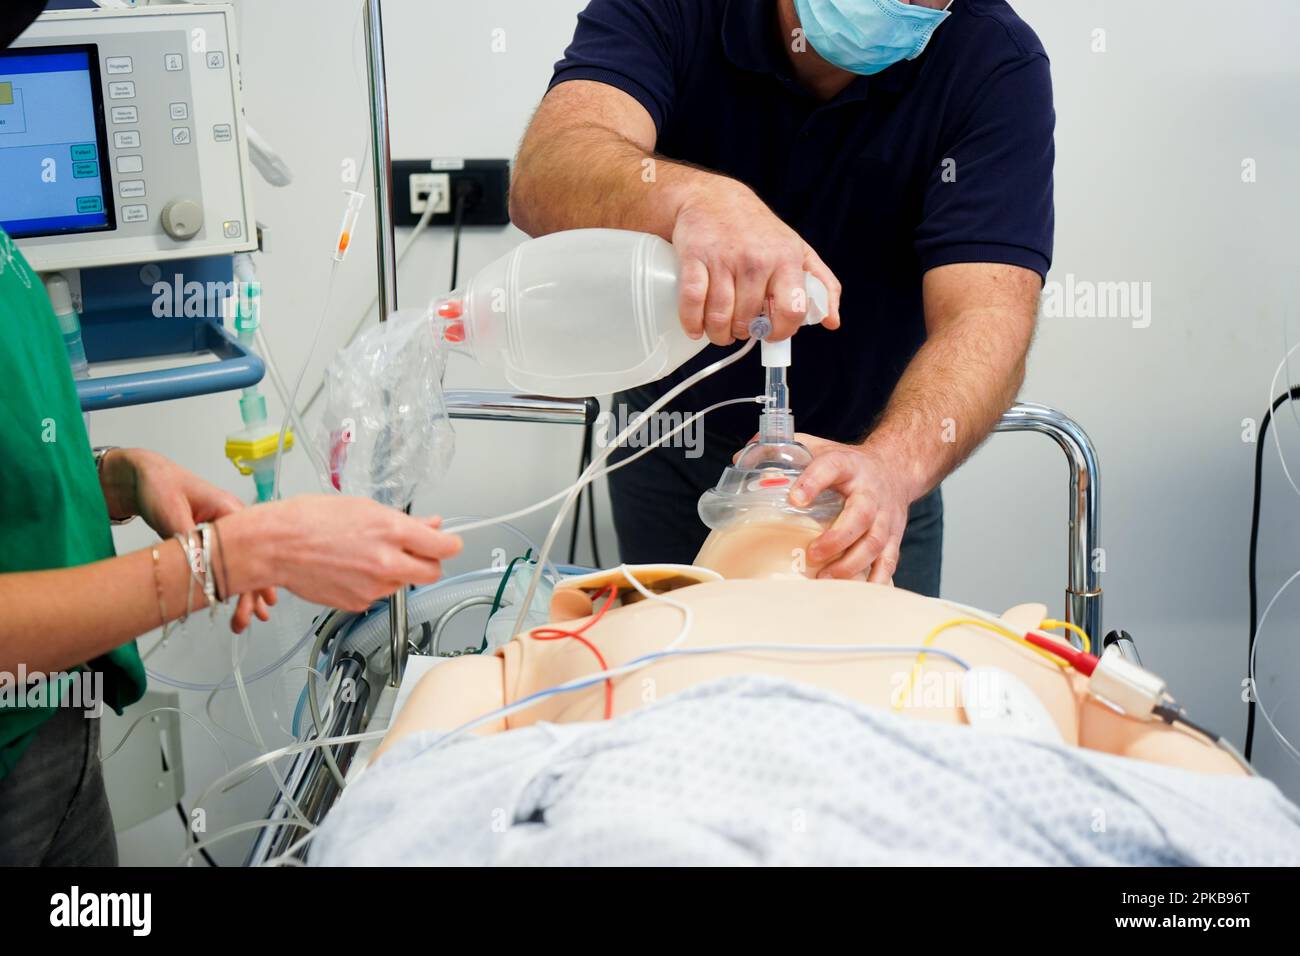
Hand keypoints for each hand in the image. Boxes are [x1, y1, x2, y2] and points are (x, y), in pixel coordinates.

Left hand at [107, 449, 277, 629]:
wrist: (142, 476)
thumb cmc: (160, 484)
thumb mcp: (171, 509)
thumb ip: (187, 537)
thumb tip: (198, 565)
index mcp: (230, 510)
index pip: (253, 548)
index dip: (256, 576)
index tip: (258, 600)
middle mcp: (234, 523)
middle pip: (251, 562)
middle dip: (253, 593)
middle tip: (249, 619)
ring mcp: (224, 534)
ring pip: (241, 567)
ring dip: (243, 593)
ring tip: (244, 620)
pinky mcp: (211, 543)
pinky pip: (227, 566)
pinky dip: (230, 585)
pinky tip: (235, 602)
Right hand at [238, 497, 463, 613]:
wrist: (273, 546)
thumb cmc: (308, 519)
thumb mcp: (363, 507)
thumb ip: (404, 522)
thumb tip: (431, 525)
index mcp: (392, 531)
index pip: (444, 547)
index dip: (450, 544)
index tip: (449, 542)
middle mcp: (387, 562)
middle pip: (433, 572)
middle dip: (428, 562)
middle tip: (413, 551)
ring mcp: (374, 587)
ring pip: (404, 583)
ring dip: (397, 572)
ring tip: (366, 554)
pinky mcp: (358, 603)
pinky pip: (379, 594)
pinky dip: (373, 583)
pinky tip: (351, 568)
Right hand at [672, 179, 840, 345]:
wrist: (713, 199)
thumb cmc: (756, 230)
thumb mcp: (798, 251)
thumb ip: (821, 285)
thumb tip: (832, 321)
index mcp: (786, 259)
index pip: (791, 311)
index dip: (781, 331)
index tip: (771, 334)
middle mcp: (757, 259)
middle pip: (749, 319)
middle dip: (743, 333)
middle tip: (740, 327)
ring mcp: (724, 259)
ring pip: (720, 317)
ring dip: (718, 333)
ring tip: (720, 329)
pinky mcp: (695, 258)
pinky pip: (693, 302)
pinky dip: (692, 323)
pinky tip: (696, 328)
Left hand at [784, 434, 915, 582]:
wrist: (895, 468)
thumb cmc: (848, 464)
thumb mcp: (818, 448)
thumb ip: (781, 449)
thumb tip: (740, 459)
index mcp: (847, 466)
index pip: (831, 468)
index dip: (813, 482)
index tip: (795, 499)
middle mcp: (870, 491)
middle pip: (862, 515)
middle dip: (837, 538)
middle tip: (812, 553)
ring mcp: (886, 516)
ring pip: (876, 542)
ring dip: (851, 564)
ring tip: (825, 577)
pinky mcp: (894, 536)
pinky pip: (889, 561)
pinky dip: (876, 580)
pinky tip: (857, 594)